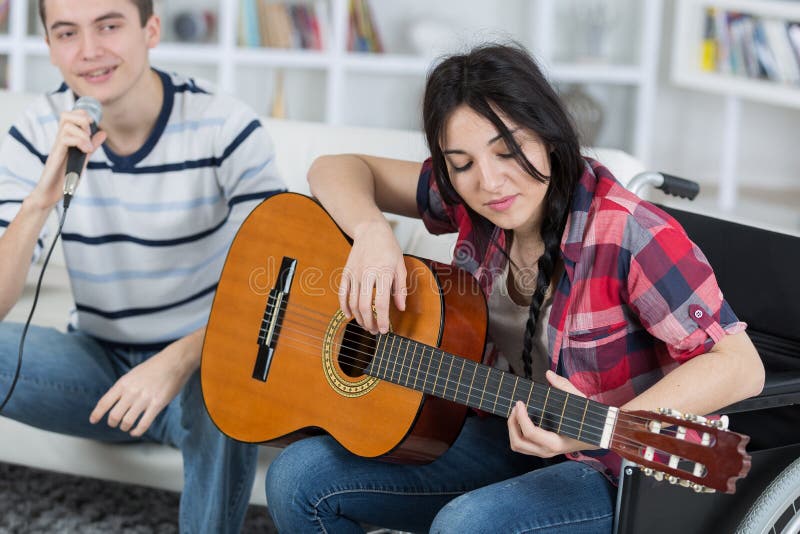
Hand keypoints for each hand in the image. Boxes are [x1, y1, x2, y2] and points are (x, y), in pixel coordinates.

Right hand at [28, 109, 105, 209]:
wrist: (51, 193)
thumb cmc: (65, 177)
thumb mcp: (83, 158)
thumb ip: (91, 145)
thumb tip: (103, 132)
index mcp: (66, 139)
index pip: (69, 116)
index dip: (83, 115)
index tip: (93, 128)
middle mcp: (60, 140)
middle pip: (65, 115)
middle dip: (82, 120)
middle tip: (89, 135)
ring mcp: (57, 147)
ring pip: (67, 126)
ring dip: (83, 134)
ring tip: (88, 148)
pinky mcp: (55, 156)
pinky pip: (65, 140)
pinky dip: (79, 142)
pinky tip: (86, 152)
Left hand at [89, 340, 195, 437]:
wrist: (175, 361)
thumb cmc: (155, 367)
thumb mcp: (134, 373)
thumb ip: (124, 387)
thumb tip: (115, 401)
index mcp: (123, 383)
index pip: (104, 402)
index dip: (97, 414)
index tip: (93, 420)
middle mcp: (132, 391)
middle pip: (114, 415)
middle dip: (113, 423)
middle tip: (115, 424)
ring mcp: (144, 398)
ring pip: (127, 422)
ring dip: (125, 427)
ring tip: (126, 427)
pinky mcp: (157, 404)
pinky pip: (144, 424)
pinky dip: (137, 431)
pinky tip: (136, 431)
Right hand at [339, 219, 406, 333]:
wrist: (371, 231)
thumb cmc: (388, 248)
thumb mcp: (400, 266)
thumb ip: (400, 288)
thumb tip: (400, 308)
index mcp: (384, 273)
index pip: (382, 302)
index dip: (383, 319)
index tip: (385, 330)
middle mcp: (367, 274)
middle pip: (365, 305)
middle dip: (370, 322)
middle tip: (375, 331)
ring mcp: (354, 273)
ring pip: (353, 302)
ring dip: (359, 317)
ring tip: (366, 326)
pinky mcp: (346, 272)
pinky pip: (342, 293)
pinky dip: (344, 306)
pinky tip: (349, 316)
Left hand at [507, 370, 597, 457]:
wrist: (597, 436)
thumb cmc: (588, 419)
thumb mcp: (580, 401)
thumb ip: (565, 386)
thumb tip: (548, 374)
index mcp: (556, 442)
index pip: (530, 433)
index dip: (521, 417)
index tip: (519, 402)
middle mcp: (548, 451)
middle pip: (518, 442)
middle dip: (512, 423)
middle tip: (516, 407)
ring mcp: (543, 452)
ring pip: (517, 446)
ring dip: (512, 429)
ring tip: (516, 413)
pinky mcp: (540, 449)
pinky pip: (522, 444)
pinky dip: (516, 432)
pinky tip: (521, 418)